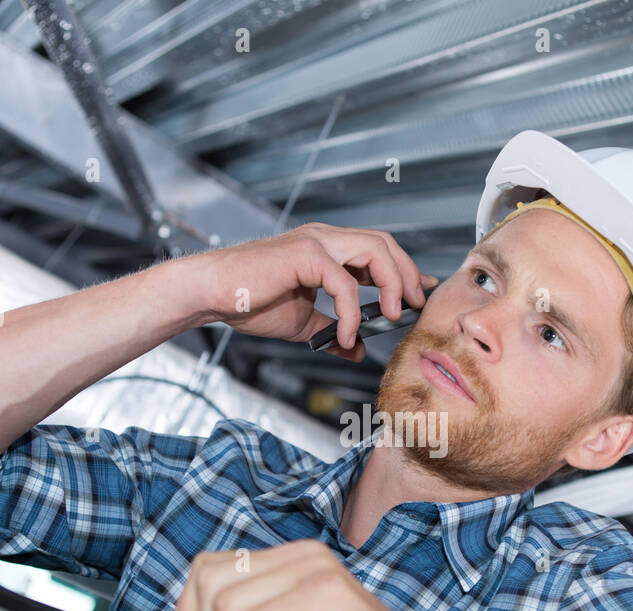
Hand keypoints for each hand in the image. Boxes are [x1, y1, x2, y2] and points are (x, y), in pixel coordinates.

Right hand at [193, 223, 437, 361]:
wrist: (212, 294)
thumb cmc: (249, 302)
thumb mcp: (302, 323)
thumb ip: (332, 331)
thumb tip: (357, 349)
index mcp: (326, 249)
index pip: (378, 250)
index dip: (404, 270)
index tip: (420, 293)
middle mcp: (324, 238)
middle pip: (384, 243)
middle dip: (406, 274)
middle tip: (412, 306)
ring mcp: (315, 242)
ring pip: (373, 251)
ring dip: (391, 284)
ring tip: (392, 315)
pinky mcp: (304, 254)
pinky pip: (343, 282)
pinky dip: (351, 311)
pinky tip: (347, 334)